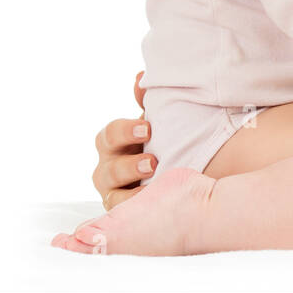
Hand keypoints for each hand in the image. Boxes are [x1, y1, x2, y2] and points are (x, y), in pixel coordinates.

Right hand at [91, 70, 158, 208]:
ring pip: (112, 192)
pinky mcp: (122, 211)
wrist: (183, 172)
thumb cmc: (163, 141)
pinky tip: (149, 205)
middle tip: (152, 162)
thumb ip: (148, 102)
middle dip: (129, 164)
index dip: (126, 131)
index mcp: (116, 142)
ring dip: (132, 191)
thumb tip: (140, 78)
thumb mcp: (160, 122)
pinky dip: (133, 209)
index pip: (110, 134)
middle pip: (108, 167)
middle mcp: (109, 166)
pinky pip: (121, 214)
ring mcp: (114, 192)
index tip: (149, 128)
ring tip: (154, 186)